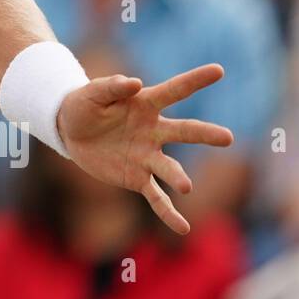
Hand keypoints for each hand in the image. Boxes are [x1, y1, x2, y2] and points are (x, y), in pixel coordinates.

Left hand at [57, 63, 233, 234]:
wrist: (71, 132)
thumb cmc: (85, 106)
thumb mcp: (92, 93)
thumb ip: (111, 86)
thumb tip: (135, 82)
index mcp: (145, 104)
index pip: (174, 91)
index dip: (195, 80)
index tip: (218, 70)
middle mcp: (154, 131)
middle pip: (184, 131)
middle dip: (205, 134)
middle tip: (227, 138)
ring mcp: (148, 156)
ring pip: (169, 168)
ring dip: (177, 177)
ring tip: (185, 186)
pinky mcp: (137, 178)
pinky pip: (156, 198)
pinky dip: (168, 213)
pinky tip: (183, 228)